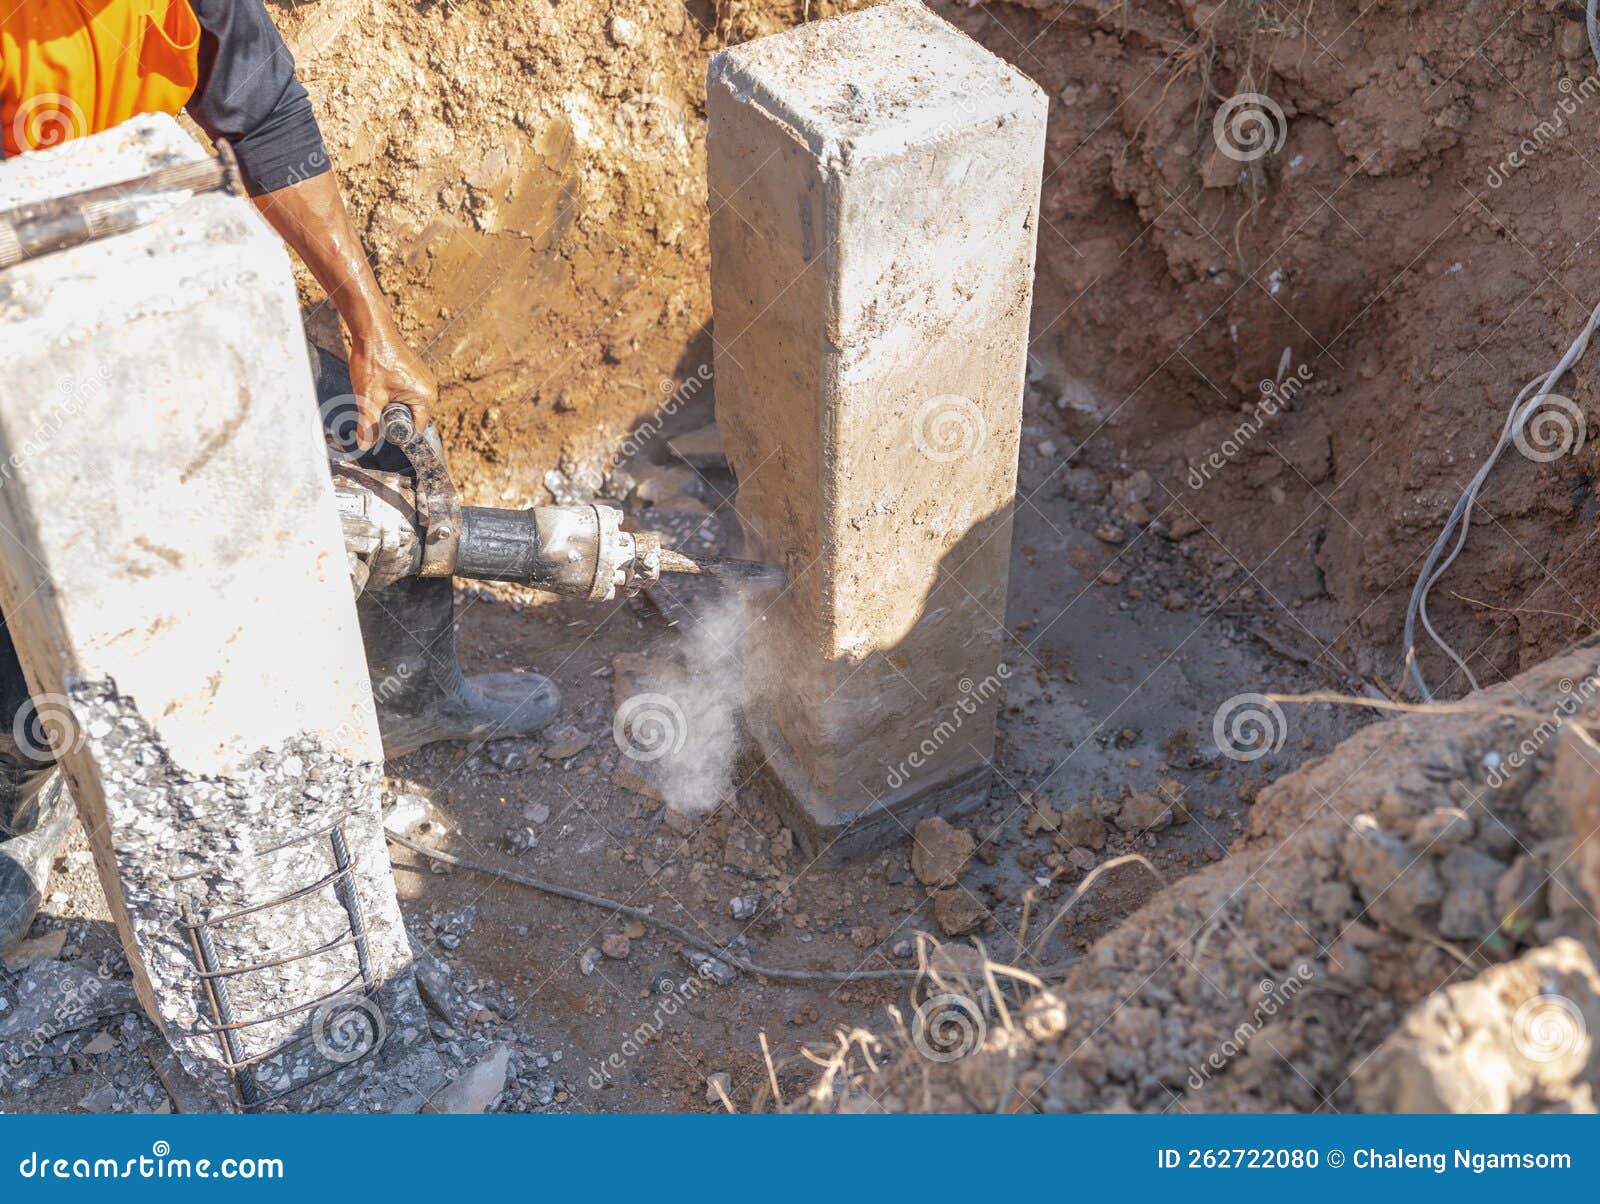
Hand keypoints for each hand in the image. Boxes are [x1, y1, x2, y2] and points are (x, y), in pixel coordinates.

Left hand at [349, 333, 435, 448]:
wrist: (372, 330)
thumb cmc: (374, 359)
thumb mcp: (369, 396)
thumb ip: (368, 423)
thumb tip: (364, 445)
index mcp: (426, 397)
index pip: (414, 429)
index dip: (396, 432)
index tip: (379, 424)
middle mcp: (429, 390)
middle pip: (410, 418)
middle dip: (390, 417)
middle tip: (374, 404)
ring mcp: (423, 381)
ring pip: (405, 406)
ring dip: (389, 405)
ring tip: (375, 391)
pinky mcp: (413, 374)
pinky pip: (404, 394)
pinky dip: (390, 394)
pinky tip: (378, 384)